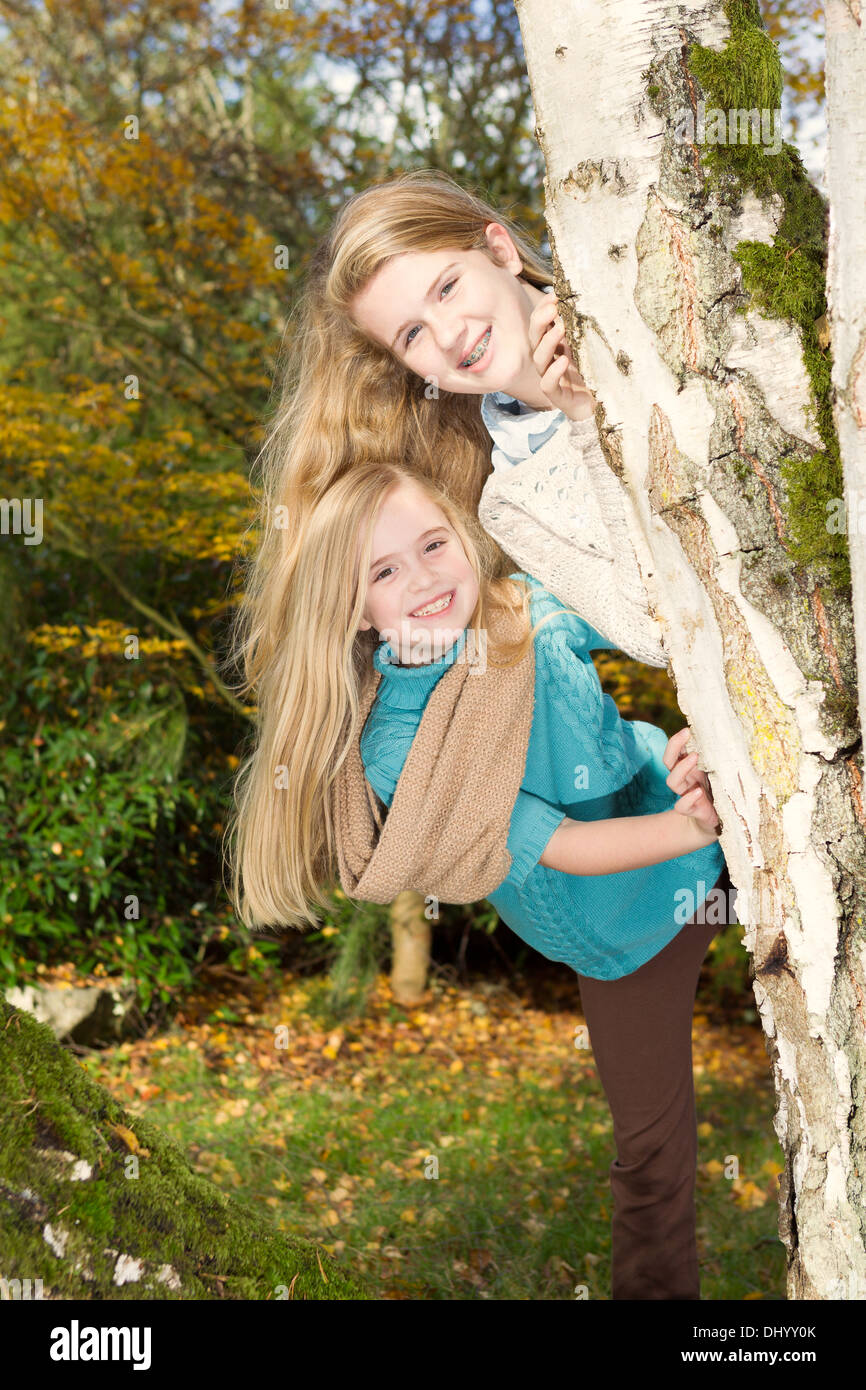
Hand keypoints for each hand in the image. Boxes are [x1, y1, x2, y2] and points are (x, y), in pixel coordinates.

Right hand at [528, 291, 596, 421]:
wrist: (609, 406)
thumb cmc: (602, 374)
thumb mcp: (598, 346)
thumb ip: (592, 328)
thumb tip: (597, 301)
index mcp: (558, 345)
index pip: (543, 324)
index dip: (544, 309)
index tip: (554, 294)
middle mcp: (552, 360)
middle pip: (535, 338)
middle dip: (541, 321)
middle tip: (553, 308)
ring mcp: (554, 378)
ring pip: (539, 359)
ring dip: (547, 342)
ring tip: (559, 329)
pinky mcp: (560, 397)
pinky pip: (548, 385)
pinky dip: (553, 373)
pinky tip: (562, 362)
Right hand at [663, 726, 720, 837]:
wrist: (720, 822)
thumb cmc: (721, 792)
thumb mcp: (720, 772)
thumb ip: (718, 759)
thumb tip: (728, 734)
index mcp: (690, 768)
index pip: (675, 751)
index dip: (677, 740)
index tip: (688, 729)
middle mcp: (685, 779)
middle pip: (669, 761)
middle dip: (674, 746)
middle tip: (686, 734)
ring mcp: (686, 794)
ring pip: (672, 781)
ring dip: (681, 768)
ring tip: (694, 757)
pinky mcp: (693, 810)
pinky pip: (682, 805)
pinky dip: (688, 798)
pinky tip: (698, 792)